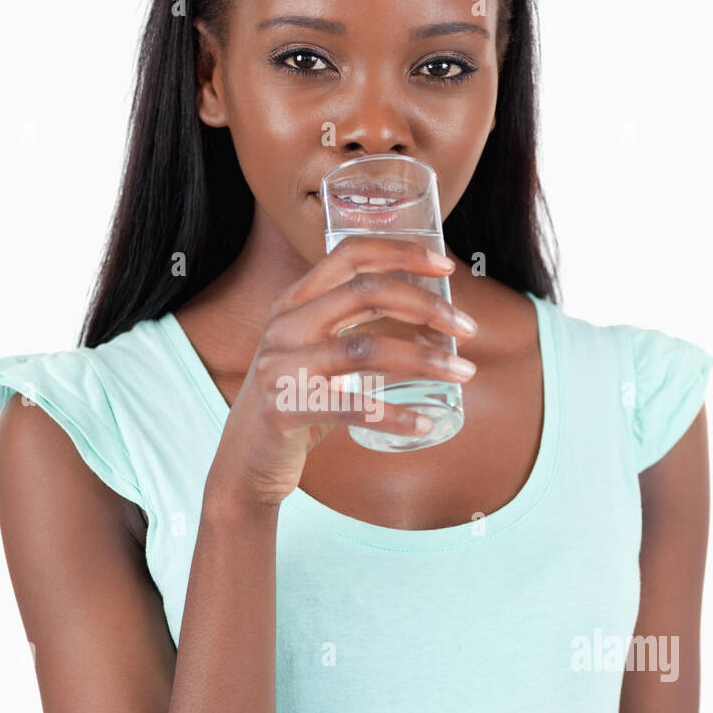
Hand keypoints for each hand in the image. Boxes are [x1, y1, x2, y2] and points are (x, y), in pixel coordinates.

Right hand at [203, 237, 476, 510]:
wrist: (245, 460)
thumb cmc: (296, 401)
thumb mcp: (314, 350)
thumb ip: (351, 326)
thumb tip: (430, 316)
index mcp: (294, 301)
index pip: (349, 254)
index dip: (401, 252)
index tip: (446, 267)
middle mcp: (285, 325)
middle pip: (366, 293)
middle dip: (426, 306)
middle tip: (468, 329)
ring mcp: (281, 365)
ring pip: (366, 348)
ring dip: (425, 360)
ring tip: (464, 374)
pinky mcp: (284, 408)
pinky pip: (351, 407)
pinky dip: (394, 415)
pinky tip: (425, 422)